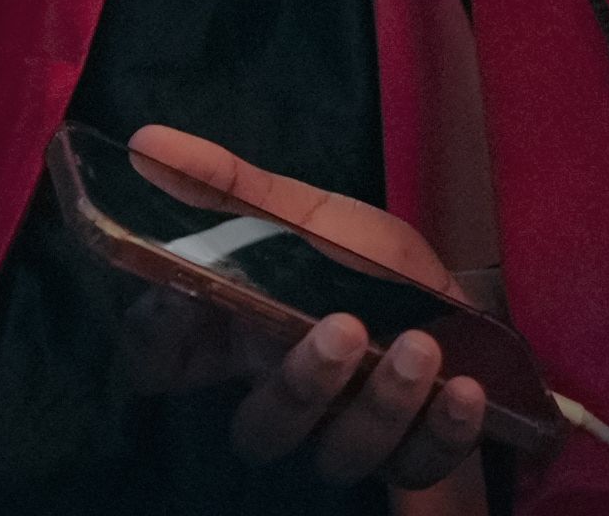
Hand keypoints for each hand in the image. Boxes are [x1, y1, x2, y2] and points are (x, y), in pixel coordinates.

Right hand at [128, 127, 490, 488]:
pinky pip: (419, 467)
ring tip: (417, 348)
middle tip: (340, 327)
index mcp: (239, 341)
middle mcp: (283, 400)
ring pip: (341, 454)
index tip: (186, 300)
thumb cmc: (359, 259)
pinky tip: (463, 390)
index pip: (163, 364)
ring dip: (380, 405)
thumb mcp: (301, 213)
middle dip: (300, 386)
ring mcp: (346, 435)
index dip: (160, 345)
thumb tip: (145, 141)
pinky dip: (442, 434)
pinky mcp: (412, 453)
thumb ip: (228, 186)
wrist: (448, 298)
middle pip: (262, 431)